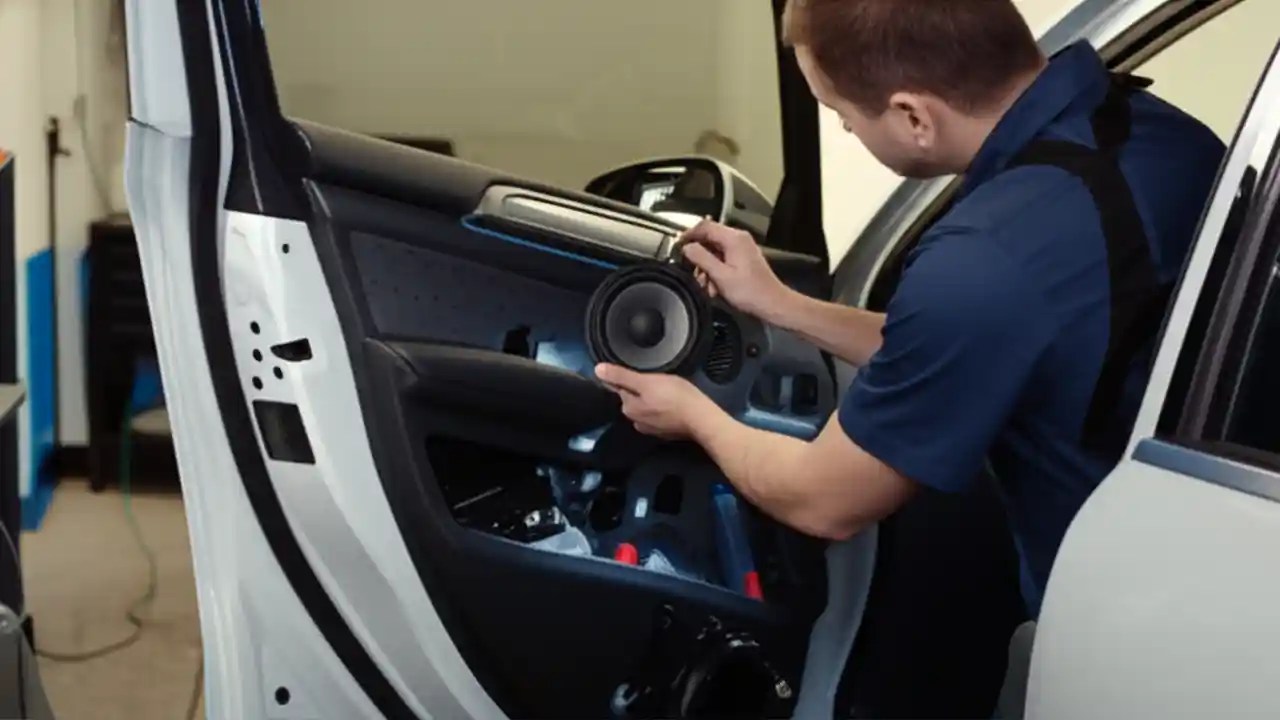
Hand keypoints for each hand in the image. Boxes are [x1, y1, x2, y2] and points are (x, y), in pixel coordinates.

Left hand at [595, 363, 718, 439]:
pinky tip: (673, 404)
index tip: (642, 374)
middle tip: (659, 380)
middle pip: (634, 399)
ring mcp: (652, 429)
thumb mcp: (647, 381)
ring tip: (668, 391)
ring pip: (647, 408)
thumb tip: (597, 370)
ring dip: (653, 400)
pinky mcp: (667, 432)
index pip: (621, 389)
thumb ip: (621, 376)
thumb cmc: (675, 397)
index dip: (630, 378)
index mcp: (629, 409)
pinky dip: (664, 410)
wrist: (701, 418)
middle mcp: (637, 422)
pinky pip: (660, 416)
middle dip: (642, 390)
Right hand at [678, 219, 791, 320]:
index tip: (679, 246)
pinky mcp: (743, 258)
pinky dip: (715, 271)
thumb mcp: (721, 276)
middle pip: (709, 239)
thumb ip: (701, 258)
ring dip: (706, 267)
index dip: (688, 235)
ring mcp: (742, 248)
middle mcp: (739, 239)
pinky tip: (715, 286)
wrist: (772, 303)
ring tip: (706, 284)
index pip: (704, 226)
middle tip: (693, 272)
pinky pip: (722, 259)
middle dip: (698, 257)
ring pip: (714, 251)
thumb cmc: (751, 292)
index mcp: (734, 239)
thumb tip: (687, 247)